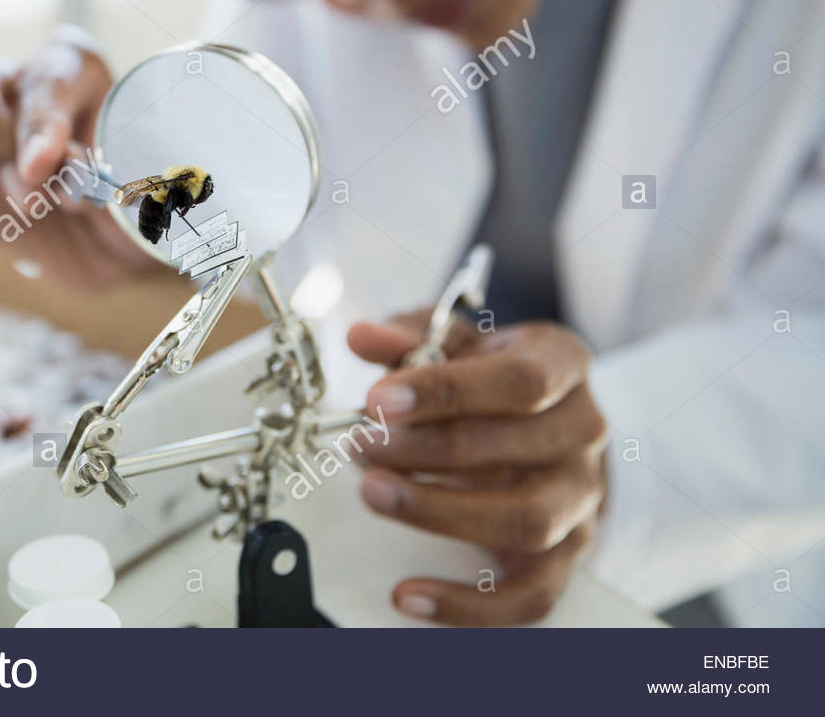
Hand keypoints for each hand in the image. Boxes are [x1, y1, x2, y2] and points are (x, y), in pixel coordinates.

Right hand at [0, 26, 155, 287]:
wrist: (115, 245)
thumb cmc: (129, 201)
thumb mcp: (136, 188)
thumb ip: (102, 172)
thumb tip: (58, 176)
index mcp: (65, 69)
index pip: (43, 75)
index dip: (40, 121)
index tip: (44, 169)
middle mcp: (0, 86)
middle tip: (25, 195)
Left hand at [349, 310, 607, 625]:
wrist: (548, 422)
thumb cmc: (492, 376)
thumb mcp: (457, 341)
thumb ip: (410, 337)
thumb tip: (362, 337)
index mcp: (563, 365)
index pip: (519, 380)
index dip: (445, 391)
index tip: (379, 398)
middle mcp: (583, 431)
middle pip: (512, 448)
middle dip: (422, 449)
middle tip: (359, 444)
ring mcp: (581, 497)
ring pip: (524, 522)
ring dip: (439, 513)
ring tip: (374, 493)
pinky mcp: (566, 554)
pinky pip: (529, 596)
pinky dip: (467, 605)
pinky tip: (408, 592)